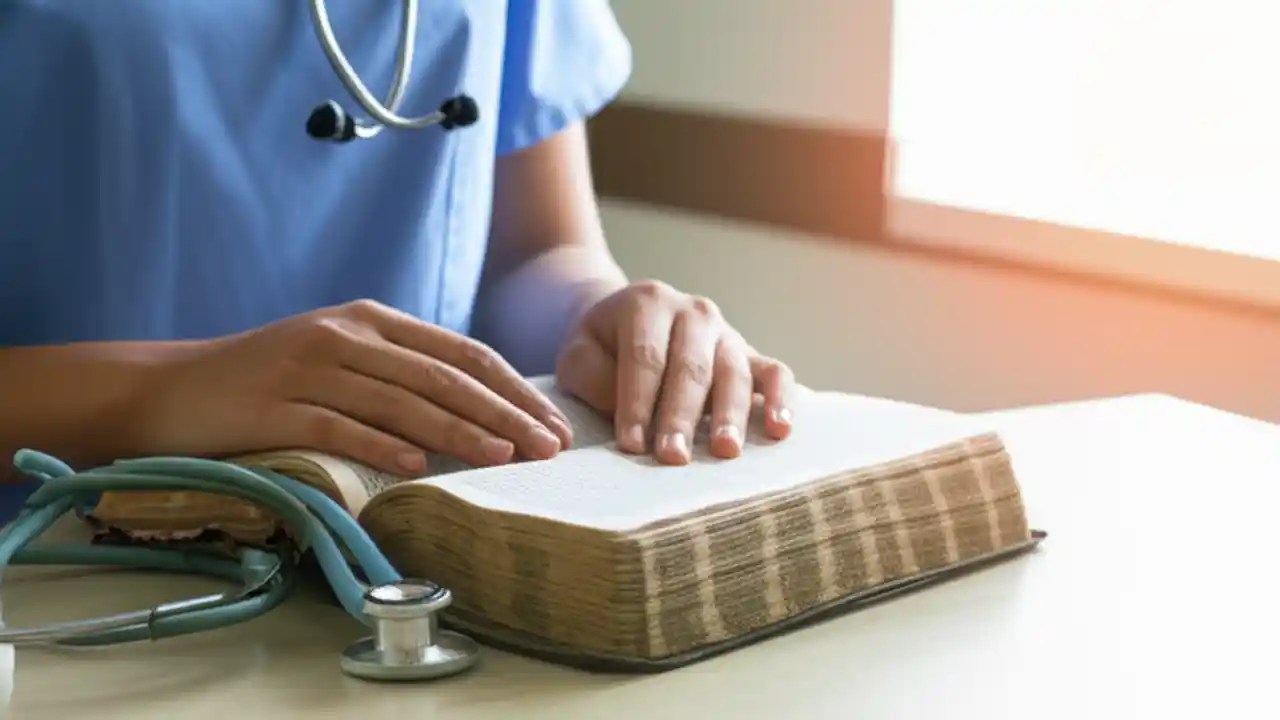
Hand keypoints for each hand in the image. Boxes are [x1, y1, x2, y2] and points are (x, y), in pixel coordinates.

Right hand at [131, 300, 572, 474]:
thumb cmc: (266, 383)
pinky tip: (419, 465)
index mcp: (370, 321)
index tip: (552, 423)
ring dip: (458, 431)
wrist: (169, 388)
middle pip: (442, 376)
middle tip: (547, 448)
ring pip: (400, 400)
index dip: (513, 388)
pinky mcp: (274, 407)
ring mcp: (309, 368)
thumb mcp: (339, 360)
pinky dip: (381, 444)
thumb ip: (398, 373)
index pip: (461, 353)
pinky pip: (338, 426)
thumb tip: (478, 411)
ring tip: (503, 459)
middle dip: (503, 413)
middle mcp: (346, 336)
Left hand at [554, 280, 794, 463]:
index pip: (645, 357)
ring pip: (733, 372)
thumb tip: (625, 414)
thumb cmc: (601, 348)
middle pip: (690, 367)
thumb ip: (592, 376)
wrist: (629, 321)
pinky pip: (775, 372)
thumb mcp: (578, 354)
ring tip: (724, 451)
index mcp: (647, 303)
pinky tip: (780, 428)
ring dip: (730, 414)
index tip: (631, 445)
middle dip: (680, 416)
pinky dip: (781, 399)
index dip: (637, 402)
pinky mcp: (751, 354)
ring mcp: (726, 332)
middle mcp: (693, 311)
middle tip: (672, 458)